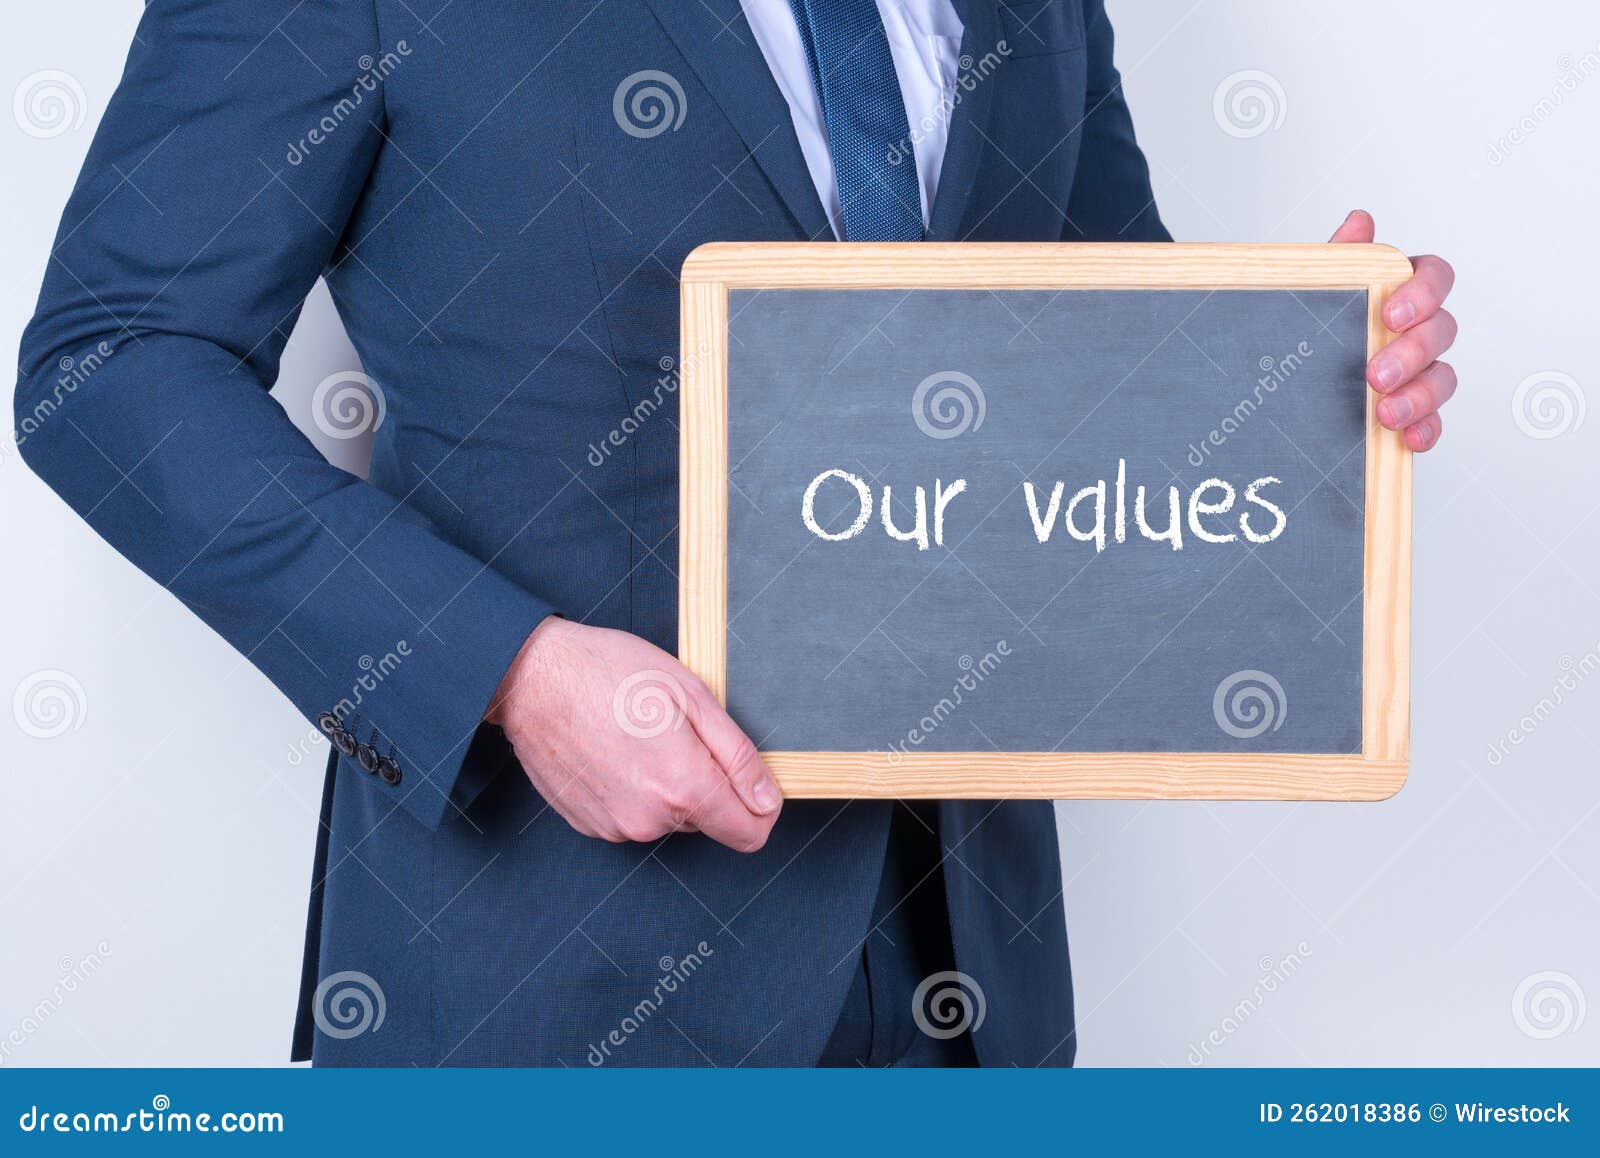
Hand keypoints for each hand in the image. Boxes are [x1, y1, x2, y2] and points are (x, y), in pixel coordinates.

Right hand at [486, 618, 781, 850]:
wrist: (531, 678)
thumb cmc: (608, 673)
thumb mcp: (692, 696)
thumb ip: (738, 756)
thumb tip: (768, 800)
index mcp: (683, 788)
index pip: (749, 834)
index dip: (759, 807)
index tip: (748, 778)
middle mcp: (649, 821)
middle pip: (707, 822)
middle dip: (706, 785)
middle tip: (677, 733)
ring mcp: (615, 827)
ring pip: (668, 818)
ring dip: (666, 786)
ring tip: (639, 737)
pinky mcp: (589, 825)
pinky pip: (633, 816)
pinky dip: (633, 790)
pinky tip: (614, 751)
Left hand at [1329, 210, 1457, 451]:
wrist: (1281, 389)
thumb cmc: (1314, 327)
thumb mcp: (1317, 292)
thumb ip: (1341, 260)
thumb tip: (1359, 220)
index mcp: (1401, 291)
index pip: (1434, 276)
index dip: (1423, 293)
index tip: (1392, 314)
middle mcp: (1418, 330)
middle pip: (1441, 331)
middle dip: (1411, 353)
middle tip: (1375, 374)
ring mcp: (1420, 372)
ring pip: (1442, 377)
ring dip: (1419, 396)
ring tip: (1384, 412)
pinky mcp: (1414, 411)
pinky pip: (1433, 421)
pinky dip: (1425, 430)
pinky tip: (1408, 438)